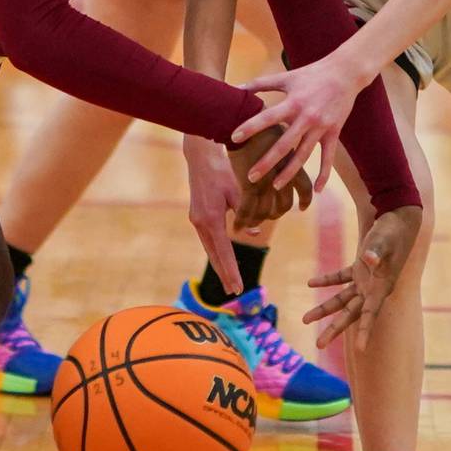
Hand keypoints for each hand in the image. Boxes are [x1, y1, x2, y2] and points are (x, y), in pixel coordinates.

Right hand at [184, 136, 243, 296]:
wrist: (200, 158)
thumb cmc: (221, 172)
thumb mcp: (237, 192)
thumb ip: (245, 215)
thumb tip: (253, 233)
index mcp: (211, 219)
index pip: (224, 252)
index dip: (232, 271)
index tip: (238, 287)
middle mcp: (201, 223)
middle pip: (214, 255)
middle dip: (225, 274)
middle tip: (235, 292)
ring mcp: (197, 220)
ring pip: (210, 249)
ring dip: (219, 265)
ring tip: (229, 281)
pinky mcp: (197, 216)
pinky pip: (208, 239)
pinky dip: (216, 252)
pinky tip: (223, 259)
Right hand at [228, 127, 311, 226]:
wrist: (240, 114)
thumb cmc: (259, 120)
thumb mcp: (281, 132)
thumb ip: (286, 146)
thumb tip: (289, 150)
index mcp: (293, 160)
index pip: (305, 188)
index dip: (304, 199)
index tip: (302, 206)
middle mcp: (283, 174)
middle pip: (285, 204)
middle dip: (277, 213)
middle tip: (271, 215)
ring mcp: (266, 180)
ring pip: (265, 211)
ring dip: (258, 220)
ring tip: (251, 223)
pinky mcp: (249, 183)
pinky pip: (246, 209)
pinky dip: (241, 220)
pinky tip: (236, 226)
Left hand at [232, 52, 379, 192]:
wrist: (345, 73)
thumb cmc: (311, 74)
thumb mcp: (285, 77)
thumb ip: (260, 84)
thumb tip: (235, 87)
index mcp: (293, 102)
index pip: (268, 117)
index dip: (251, 126)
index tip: (234, 137)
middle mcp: (307, 117)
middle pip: (285, 144)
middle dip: (268, 161)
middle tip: (251, 177)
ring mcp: (321, 127)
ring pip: (304, 154)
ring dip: (290, 172)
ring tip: (276, 186)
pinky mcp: (334, 133)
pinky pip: (329, 157)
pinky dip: (324, 174)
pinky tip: (316, 190)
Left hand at [302, 204, 421, 352]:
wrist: (399, 218)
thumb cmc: (393, 230)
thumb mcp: (385, 240)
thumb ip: (377, 251)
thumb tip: (369, 260)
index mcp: (381, 287)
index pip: (370, 313)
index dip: (364, 331)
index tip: (359, 349)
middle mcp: (373, 289)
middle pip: (351, 314)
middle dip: (334, 329)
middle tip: (319, 345)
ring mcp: (367, 280)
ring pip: (342, 300)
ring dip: (325, 309)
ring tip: (306, 320)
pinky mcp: (361, 268)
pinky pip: (341, 278)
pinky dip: (327, 281)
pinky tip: (311, 283)